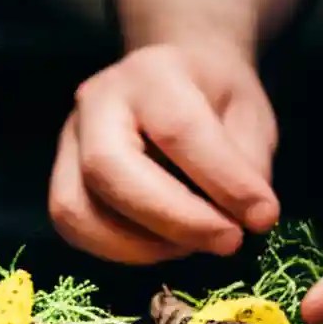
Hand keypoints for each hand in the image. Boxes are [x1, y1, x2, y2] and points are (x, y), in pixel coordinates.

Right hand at [48, 38, 281, 264]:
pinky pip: (74, 227)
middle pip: (109, 168)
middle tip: (227, 241)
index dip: (223, 181)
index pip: (179, 130)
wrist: (171, 75)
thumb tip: (246, 219)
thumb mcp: (249, 114)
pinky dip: (119, 250)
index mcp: (151, 72)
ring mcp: (68, 140)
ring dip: (141, 244)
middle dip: (173, 218)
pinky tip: (161, 244)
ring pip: (78, 208)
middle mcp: (96, 101)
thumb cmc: (214, 96)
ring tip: (193, 244)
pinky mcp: (59, 175)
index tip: (263, 216)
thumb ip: (248, 163)